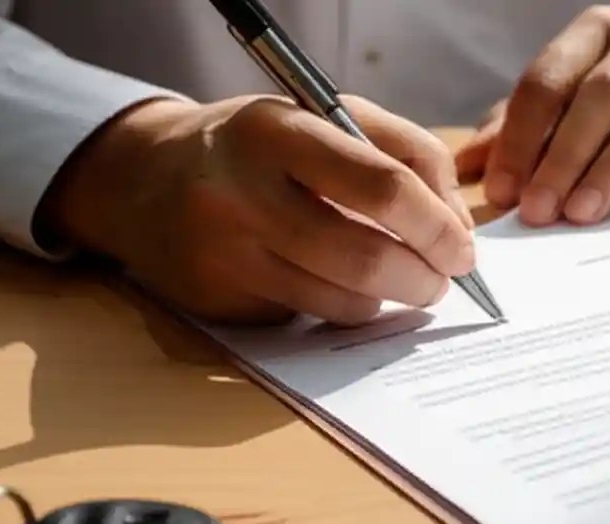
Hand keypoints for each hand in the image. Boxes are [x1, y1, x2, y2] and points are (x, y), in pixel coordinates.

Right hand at [38, 94, 475, 325]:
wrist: (146, 180)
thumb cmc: (263, 147)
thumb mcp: (329, 117)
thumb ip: (408, 154)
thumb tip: (458, 228)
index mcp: (278, 130)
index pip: (383, 186)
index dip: (437, 225)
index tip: (463, 249)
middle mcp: (242, 193)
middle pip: (365, 258)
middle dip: (423, 278)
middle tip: (441, 280)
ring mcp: (224, 253)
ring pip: (341, 301)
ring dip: (389, 300)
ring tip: (400, 281)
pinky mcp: (218, 301)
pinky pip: (309, 319)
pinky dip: (342, 310)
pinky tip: (339, 286)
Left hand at [459, 5, 609, 226]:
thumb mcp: (583, 85)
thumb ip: (527, 121)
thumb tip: (467, 166)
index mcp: (598, 30)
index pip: (549, 78)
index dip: (520, 136)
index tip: (502, 191)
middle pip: (600, 97)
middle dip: (564, 157)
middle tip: (539, 212)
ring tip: (583, 214)